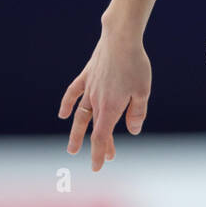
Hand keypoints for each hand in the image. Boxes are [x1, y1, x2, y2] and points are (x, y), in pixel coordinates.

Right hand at [59, 28, 151, 171]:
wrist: (121, 38)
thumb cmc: (136, 65)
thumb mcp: (143, 92)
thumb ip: (137, 113)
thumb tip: (133, 131)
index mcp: (111, 107)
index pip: (101, 136)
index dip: (98, 153)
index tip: (97, 167)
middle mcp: (97, 100)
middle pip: (94, 128)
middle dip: (96, 146)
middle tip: (98, 161)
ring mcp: (89, 87)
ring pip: (81, 115)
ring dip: (77, 132)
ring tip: (72, 148)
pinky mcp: (87, 75)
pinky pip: (73, 92)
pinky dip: (67, 104)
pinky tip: (63, 114)